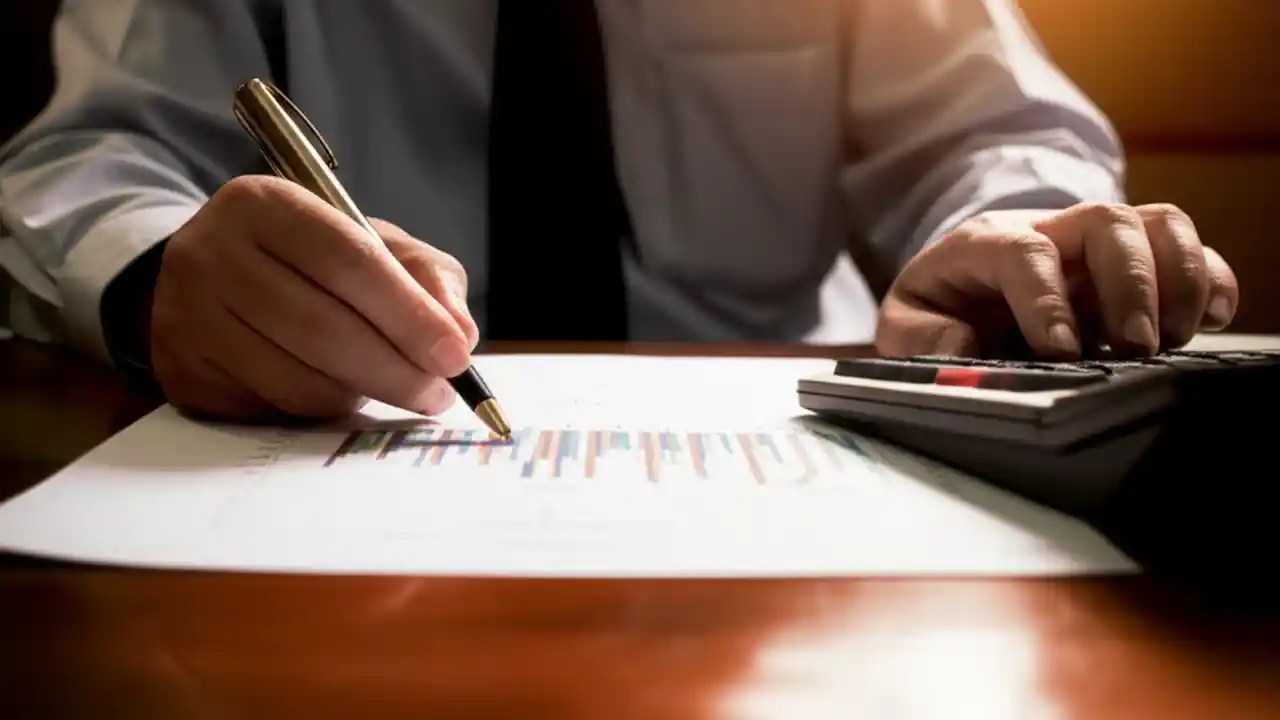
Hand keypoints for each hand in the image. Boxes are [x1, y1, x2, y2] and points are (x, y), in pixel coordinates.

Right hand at [150, 175, 478, 420]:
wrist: (208, 280)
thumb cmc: (308, 260)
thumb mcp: (370, 241)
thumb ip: (425, 275)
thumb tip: (460, 334)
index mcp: (264, 204)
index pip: (348, 260)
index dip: (409, 314)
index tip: (454, 355)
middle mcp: (212, 254)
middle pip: (321, 327)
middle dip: (396, 370)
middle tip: (439, 394)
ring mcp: (188, 317)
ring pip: (297, 378)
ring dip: (363, 395)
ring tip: (401, 391)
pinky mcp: (184, 373)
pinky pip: (272, 408)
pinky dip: (323, 410)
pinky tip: (344, 394)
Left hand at [875, 203, 1238, 357]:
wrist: (962, 284)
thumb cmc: (939, 306)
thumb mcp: (904, 325)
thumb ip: (920, 338)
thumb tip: (961, 345)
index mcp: (984, 243)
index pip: (1025, 253)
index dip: (1048, 299)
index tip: (1061, 351)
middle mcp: (1049, 229)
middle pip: (1108, 222)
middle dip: (1130, 285)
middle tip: (1134, 347)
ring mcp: (1096, 241)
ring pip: (1156, 223)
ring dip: (1179, 277)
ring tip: (1173, 339)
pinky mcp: (1135, 259)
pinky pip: (1185, 249)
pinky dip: (1210, 279)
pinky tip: (1213, 320)